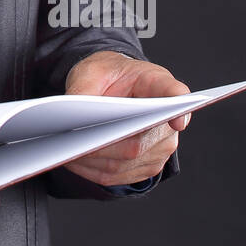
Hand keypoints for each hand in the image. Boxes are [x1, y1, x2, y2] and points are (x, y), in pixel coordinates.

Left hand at [61, 51, 190, 186]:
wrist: (114, 88)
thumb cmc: (108, 76)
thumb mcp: (91, 70)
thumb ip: (84, 88)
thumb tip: (72, 114)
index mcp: (157, 83)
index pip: (175, 94)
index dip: (179, 107)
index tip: (178, 120)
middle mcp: (167, 119)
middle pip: (139, 141)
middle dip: (103, 144)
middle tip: (73, 142)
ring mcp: (161, 147)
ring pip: (127, 162)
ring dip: (94, 160)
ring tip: (66, 151)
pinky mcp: (147, 165)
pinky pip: (119, 175)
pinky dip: (93, 170)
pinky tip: (74, 160)